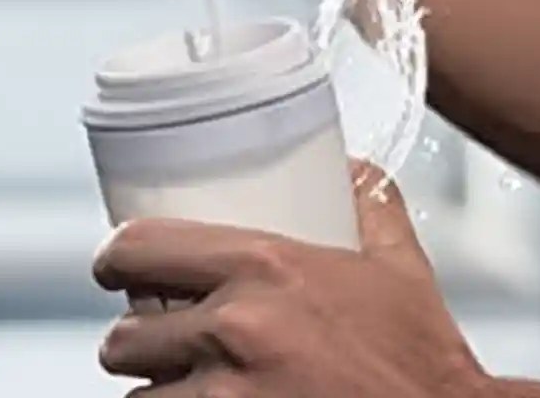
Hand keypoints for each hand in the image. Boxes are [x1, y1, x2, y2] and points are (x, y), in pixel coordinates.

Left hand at [92, 162, 493, 397]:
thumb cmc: (424, 361)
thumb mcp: (399, 270)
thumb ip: (370, 208)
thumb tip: (349, 165)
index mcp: (266, 267)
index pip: (137, 248)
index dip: (115, 260)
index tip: (117, 267)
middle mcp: (236, 329)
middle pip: (126, 335)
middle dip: (138, 341)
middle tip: (161, 340)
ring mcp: (227, 397)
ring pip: (139, 395)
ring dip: (155, 391)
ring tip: (183, 385)